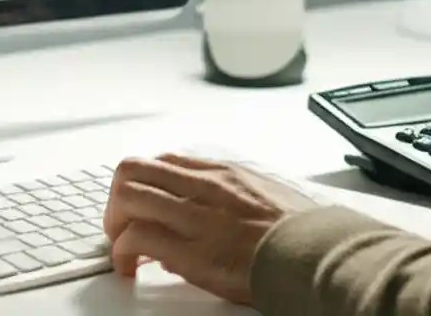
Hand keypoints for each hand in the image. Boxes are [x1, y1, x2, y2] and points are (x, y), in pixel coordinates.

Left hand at [102, 153, 319, 304]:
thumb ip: (232, 197)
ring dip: (114, 223)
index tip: (144, 203)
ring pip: (126, 197)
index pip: (164, 162)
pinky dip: (122, 252)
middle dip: (118, 197)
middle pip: (133, 170)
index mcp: (222, 173)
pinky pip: (135, 238)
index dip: (145, 183)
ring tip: (121, 246)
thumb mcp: (266, 197)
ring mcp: (193, 216)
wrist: (316, 255)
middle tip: (121, 224)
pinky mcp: (188, 250)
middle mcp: (202, 187)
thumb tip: (210, 216)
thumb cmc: (301, 232)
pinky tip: (129, 268)